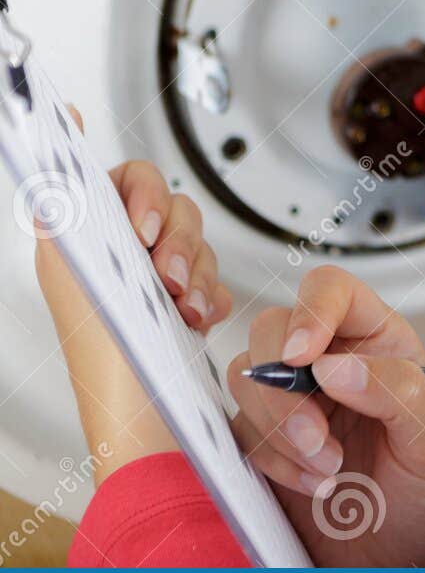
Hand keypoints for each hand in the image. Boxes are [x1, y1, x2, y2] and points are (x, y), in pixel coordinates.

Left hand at [33, 111, 232, 480]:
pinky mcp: (184, 306)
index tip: (139, 223)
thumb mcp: (72, 268)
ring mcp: (153, 281)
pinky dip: (212, 298)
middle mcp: (119, 256)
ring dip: (196, 273)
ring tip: (182, 306)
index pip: (115, 180)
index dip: (137, 189)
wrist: (144, 415)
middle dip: (177, 240)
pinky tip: (197, 319)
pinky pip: (217, 279)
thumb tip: (58, 157)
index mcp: (84, 240)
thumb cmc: (102, 356)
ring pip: (197, 242)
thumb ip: (66, 207)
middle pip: (168, 206)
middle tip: (164, 275)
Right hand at [228, 264, 424, 566]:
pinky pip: (240, 432)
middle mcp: (330, 362)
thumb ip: (396, 392)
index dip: (311, 311)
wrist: (407, 559)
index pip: (332, 291)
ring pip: (247, 380)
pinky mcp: (265, 443)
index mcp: (380, 342)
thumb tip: (336, 365)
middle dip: (286, 389)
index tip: (304, 356)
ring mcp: (294, 402)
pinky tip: (313, 483)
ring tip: (329, 469)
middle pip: (273, 331)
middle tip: (319, 439)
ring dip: (281, 431)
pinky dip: (271, 461)